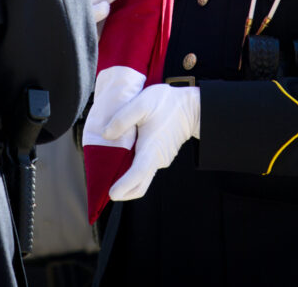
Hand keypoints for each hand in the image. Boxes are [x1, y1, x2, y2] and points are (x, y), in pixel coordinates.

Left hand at [103, 84, 199, 200]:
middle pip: (140, 185)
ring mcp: (161, 159)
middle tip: (106, 190)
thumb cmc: (167, 103)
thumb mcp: (141, 103)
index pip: (137, 174)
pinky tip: (125, 155)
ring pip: (142, 176)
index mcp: (151, 148)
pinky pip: (147, 166)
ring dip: (128, 178)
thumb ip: (122, 119)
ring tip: (111, 170)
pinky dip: (134, 168)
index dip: (124, 186)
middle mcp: (157, 159)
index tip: (112, 194)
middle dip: (124, 192)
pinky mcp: (162, 156)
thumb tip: (106, 135)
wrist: (191, 107)